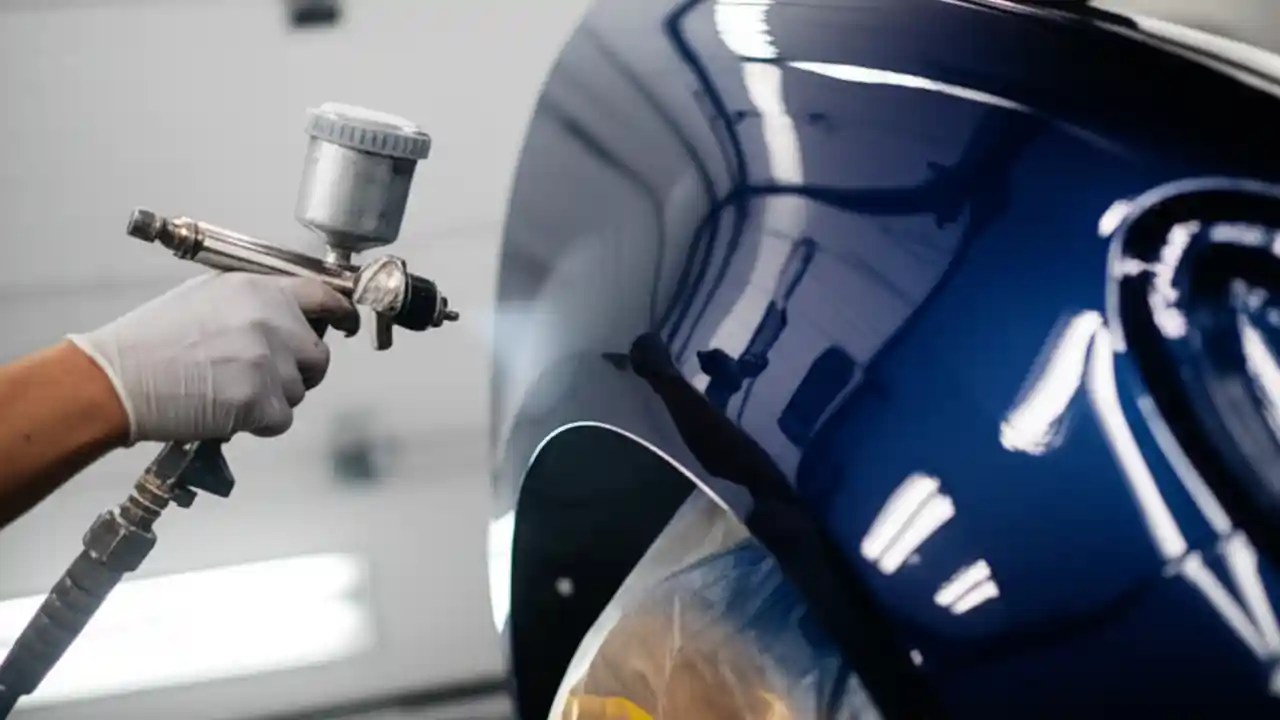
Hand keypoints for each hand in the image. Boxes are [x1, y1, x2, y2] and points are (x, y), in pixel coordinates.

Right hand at [68, 273, 357, 442]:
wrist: (118, 378)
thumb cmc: (152, 340)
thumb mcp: (207, 298)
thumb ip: (255, 303)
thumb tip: (288, 316)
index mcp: (261, 291)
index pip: (323, 296)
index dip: (340, 314)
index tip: (346, 324)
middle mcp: (273, 322)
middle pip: (318, 356)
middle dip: (299, 371)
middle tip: (262, 377)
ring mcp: (270, 362)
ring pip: (299, 391)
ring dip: (272, 398)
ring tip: (226, 389)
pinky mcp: (262, 401)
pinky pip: (282, 419)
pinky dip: (259, 423)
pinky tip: (225, 410)